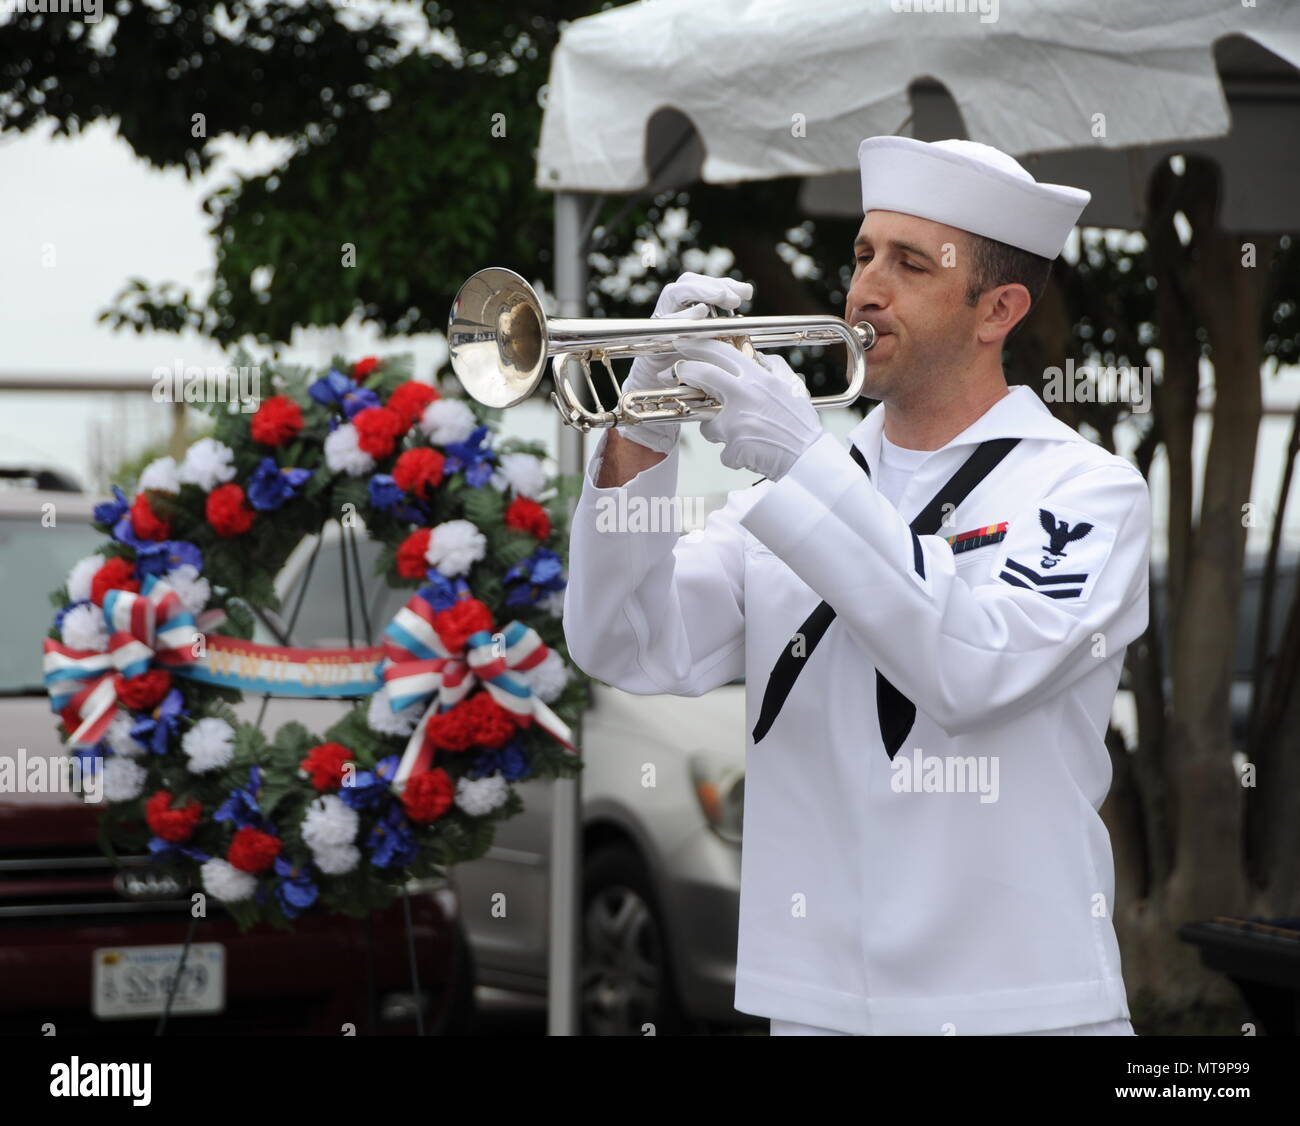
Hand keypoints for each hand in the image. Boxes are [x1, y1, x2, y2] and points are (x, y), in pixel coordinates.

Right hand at [616, 272, 753, 454]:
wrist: (655, 391)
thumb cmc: (687, 372)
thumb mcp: (711, 351)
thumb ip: (725, 336)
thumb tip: (750, 328)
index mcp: (690, 309)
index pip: (708, 287)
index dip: (728, 284)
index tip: (748, 292)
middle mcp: (674, 309)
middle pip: (690, 281)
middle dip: (713, 285)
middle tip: (734, 296)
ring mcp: (661, 320)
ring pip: (675, 293)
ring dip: (699, 291)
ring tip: (721, 297)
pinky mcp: (651, 334)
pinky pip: (665, 319)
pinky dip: (683, 314)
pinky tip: (701, 313)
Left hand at [671, 339, 822, 480]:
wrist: (808, 457)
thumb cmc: (800, 424)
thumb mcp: (791, 386)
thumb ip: (773, 367)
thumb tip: (756, 356)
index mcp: (758, 378)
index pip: (721, 352)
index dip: (697, 345)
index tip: (684, 343)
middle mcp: (744, 395)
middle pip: (702, 374)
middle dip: (685, 371)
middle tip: (677, 373)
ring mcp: (736, 421)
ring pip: (708, 423)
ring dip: (719, 430)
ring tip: (745, 435)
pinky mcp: (734, 446)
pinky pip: (723, 450)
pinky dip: (734, 454)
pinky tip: (752, 452)